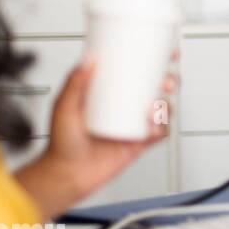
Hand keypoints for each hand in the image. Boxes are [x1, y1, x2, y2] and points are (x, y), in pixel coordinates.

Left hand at [15, 55, 176, 216]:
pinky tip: (151, 128)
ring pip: (162, 109)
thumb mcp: (63, 107)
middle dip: (168, 81)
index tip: (164, 52)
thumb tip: (90, 59)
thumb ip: (75, 83)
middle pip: (157, 87)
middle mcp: (124, 106)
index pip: (135, 71)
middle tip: (165, 82)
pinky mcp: (140, 143)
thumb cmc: (61, 143)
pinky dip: (161, 129)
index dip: (153, 60)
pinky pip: (160, 133)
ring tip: (153, 110)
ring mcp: (134, 124)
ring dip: (166, 105)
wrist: (67, 175)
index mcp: (109, 93)